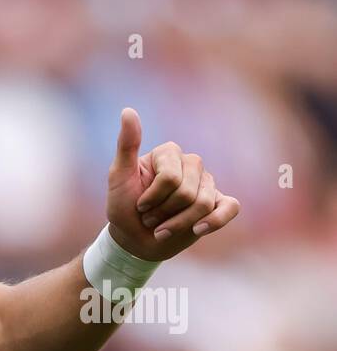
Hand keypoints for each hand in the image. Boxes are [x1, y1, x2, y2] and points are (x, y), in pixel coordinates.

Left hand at [105, 107, 240, 259]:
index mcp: (169, 153)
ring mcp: (207, 183)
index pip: (170, 178)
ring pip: (204, 204)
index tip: (139, 205)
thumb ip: (126, 145)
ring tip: (161, 228)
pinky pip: (231, 208)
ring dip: (177, 224)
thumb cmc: (124, 207)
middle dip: (164, 212)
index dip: (152, 198)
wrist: (134, 239)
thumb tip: (128, 110)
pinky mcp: (218, 203)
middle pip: (188, 192)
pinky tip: (196, 230)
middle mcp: (191, 164)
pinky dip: (214, 222)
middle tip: (150, 218)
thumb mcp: (118, 177)